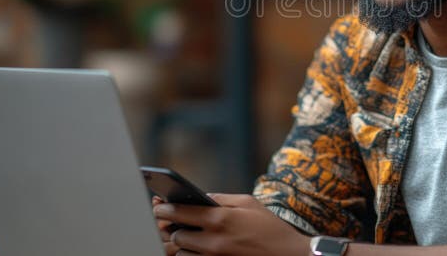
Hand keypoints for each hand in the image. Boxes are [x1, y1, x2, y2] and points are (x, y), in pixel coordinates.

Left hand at [153, 193, 310, 255]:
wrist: (287, 255)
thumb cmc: (269, 227)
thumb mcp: (248, 203)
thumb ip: (221, 199)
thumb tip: (200, 197)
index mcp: (221, 218)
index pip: (181, 212)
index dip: (166, 209)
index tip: (159, 206)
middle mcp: (214, 241)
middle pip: (177, 235)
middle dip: (170, 228)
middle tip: (166, 222)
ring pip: (180, 253)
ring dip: (179, 244)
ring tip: (181, 235)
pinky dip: (188, 255)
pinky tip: (191, 247)